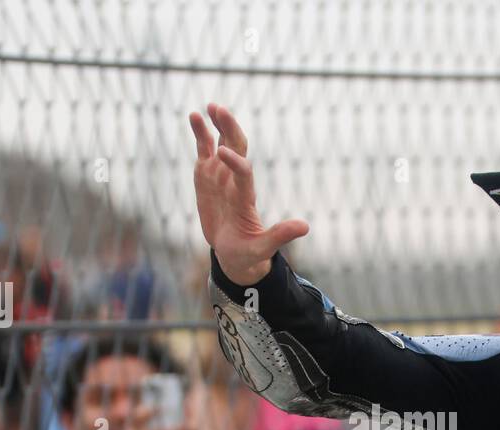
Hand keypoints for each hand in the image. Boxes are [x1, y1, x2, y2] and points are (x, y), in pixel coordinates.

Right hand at [190, 103, 308, 285]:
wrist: (236, 253)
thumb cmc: (250, 253)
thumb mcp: (263, 248)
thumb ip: (280, 236)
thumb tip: (305, 227)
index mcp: (245, 196)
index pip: (243, 172)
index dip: (235, 162)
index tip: (223, 153)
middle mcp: (234, 180)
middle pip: (236, 147)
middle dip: (230, 128)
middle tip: (220, 109)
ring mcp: (220, 176)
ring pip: (221, 143)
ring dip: (217, 125)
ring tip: (210, 106)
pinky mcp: (207, 176)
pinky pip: (204, 149)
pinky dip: (200, 133)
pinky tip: (194, 116)